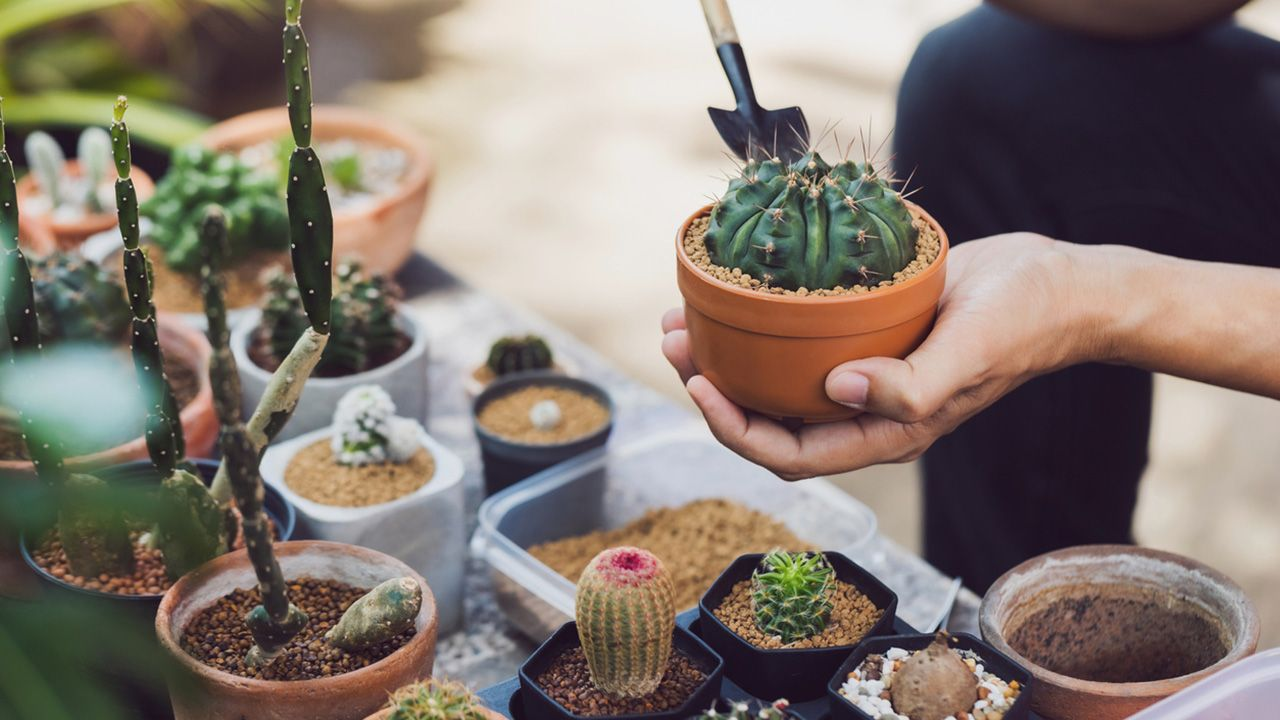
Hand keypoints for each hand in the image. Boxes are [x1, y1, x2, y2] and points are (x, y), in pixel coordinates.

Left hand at [662, 233, 1104, 479]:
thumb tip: (839, 390)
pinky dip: (761, 327)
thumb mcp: (972, 351)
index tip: (698, 382)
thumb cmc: (1024, 320)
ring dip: (728, 358)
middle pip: (770, 421)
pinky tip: (736, 295)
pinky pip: (799, 344)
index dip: (735, 428)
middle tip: (675, 340)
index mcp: (886, 432)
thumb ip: (913, 384)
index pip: (791, 454)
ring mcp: (865, 374)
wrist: (1060, 286)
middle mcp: (867, 411)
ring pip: (778, 383)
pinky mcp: (868, 336)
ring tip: (685, 318)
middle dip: (714, 390)